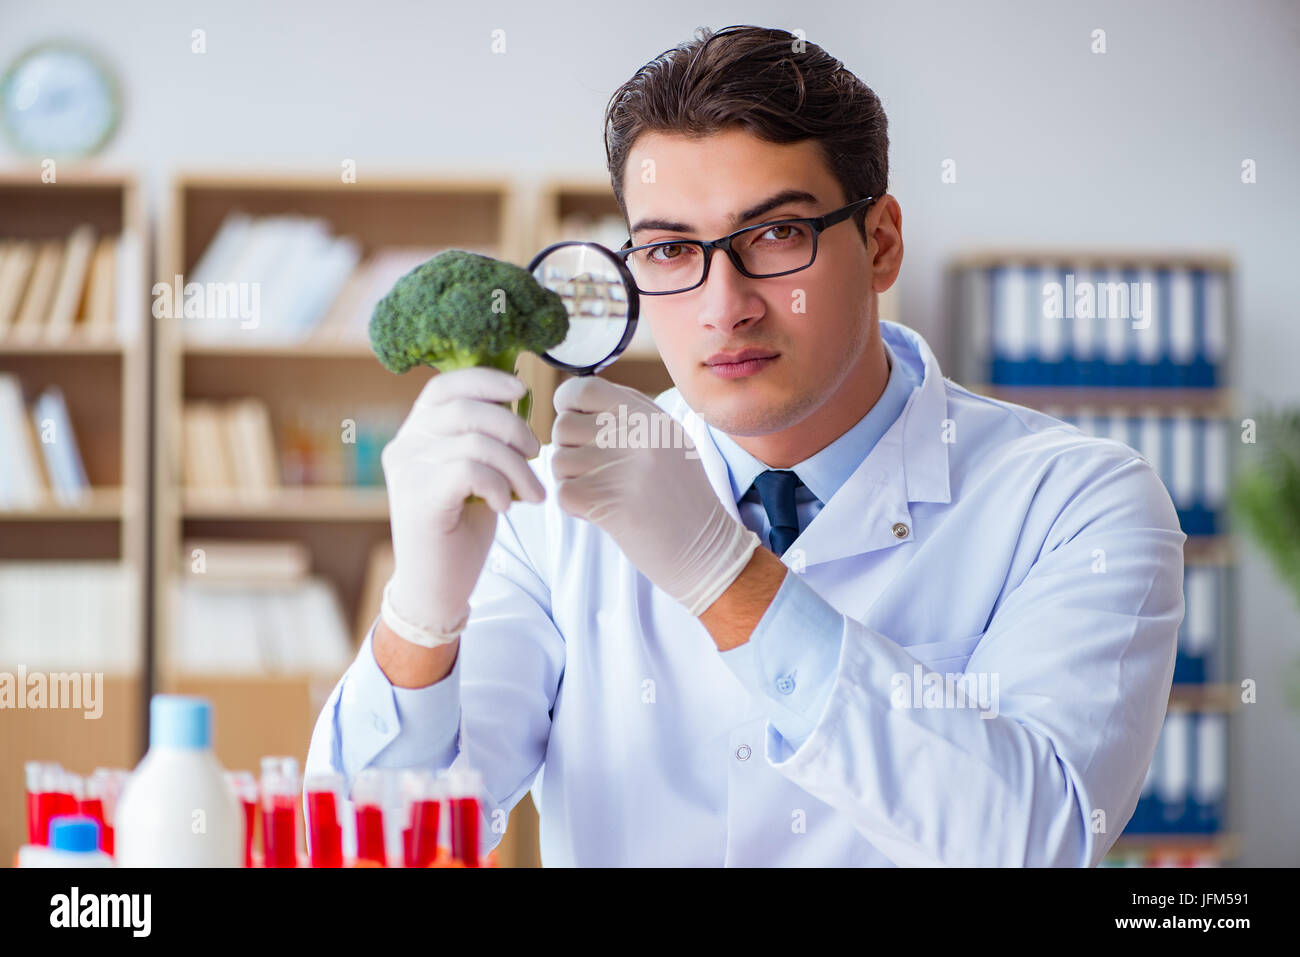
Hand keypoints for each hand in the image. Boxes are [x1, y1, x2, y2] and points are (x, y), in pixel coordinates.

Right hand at [380, 367, 544, 636]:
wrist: (436, 588)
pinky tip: (505, 507)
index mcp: (414, 434)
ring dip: (517, 466)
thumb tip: (516, 400)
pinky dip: (499, 486)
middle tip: (536, 455)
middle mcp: (403, 446)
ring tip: (532, 492)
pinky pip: (471, 471)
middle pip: (466, 410)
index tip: (520, 389)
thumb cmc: (460, 530)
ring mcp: (407, 471)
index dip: (485, 380)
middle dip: (513, 427)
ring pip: (476, 443)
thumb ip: (483, 438)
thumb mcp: (474, 474)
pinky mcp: (418, 498)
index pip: (445, 386)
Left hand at [550, 376, 758, 616]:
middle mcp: (632, 434)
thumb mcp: (669, 438)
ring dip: (573, 480)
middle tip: (598, 471)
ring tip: (607, 492)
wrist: (706, 547)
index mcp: (647, 415)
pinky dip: (576, 507)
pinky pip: (562, 493)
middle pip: (564, 426)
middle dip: (571, 450)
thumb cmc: (682, 494)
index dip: (567, 405)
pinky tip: (605, 512)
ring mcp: (618, 466)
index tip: (577, 424)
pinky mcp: (603, 501)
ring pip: (559, 462)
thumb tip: (576, 396)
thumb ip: (629, 412)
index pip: (583, 389)